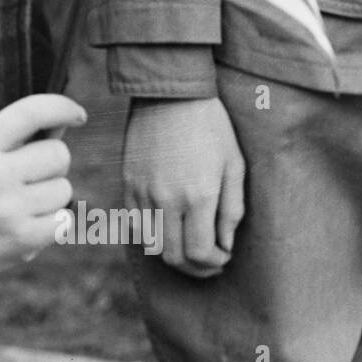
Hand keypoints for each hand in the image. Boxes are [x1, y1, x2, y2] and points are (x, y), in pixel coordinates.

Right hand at [0, 94, 86, 297]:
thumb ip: (22, 136)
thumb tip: (68, 119)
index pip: (29, 112)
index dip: (61, 107)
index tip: (79, 115)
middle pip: (59, 154)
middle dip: (52, 165)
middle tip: (27, 180)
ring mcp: (7, 208)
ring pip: (64, 189)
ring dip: (51, 198)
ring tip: (21, 207)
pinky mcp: (22, 239)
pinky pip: (64, 220)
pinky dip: (53, 224)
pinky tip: (27, 226)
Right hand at [122, 97, 245, 278]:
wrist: (171, 93)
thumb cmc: (212, 127)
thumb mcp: (234, 166)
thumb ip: (232, 210)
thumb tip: (225, 244)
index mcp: (199, 196)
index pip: (201, 253)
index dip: (214, 263)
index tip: (224, 256)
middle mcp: (166, 199)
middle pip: (173, 257)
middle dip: (194, 268)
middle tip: (208, 262)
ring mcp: (142, 192)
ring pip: (150, 245)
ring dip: (170, 255)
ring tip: (187, 249)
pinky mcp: (127, 183)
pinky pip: (134, 224)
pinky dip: (150, 236)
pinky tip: (167, 228)